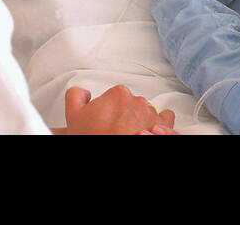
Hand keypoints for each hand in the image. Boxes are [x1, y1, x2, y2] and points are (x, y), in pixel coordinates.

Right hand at [54, 85, 177, 134]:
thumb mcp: (73, 114)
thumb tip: (84, 92)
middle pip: (131, 103)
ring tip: (130, 132)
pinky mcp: (161, 128)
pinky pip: (167, 120)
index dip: (109, 108)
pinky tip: (152, 130)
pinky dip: (161, 124)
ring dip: (140, 120)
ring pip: (147, 111)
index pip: (115, 95)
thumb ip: (76, 94)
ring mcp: (150, 115)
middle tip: (115, 128)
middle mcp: (137, 101)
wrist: (107, 147)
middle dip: (125, 114)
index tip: (106, 119)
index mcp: (118, 94)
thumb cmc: (94, 136)